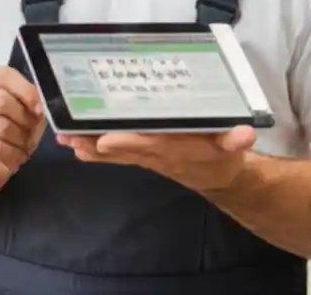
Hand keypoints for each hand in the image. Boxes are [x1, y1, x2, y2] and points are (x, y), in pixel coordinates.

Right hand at [0, 66, 46, 199]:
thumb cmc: (7, 135)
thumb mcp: (25, 114)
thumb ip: (32, 102)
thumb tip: (40, 105)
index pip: (2, 75)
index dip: (25, 91)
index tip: (38, 109)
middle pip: (0, 101)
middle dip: (24, 119)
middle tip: (30, 132)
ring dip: (20, 139)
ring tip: (23, 147)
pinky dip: (12, 154)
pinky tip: (15, 159)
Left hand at [56, 126, 256, 192]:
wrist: (217, 176)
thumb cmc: (222, 154)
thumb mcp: (234, 147)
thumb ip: (237, 140)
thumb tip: (247, 134)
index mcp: (178, 149)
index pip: (152, 145)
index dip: (130, 142)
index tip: (107, 138)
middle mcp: (157, 154)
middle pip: (123, 149)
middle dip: (97, 144)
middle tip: (71, 136)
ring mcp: (145, 157)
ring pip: (113, 153)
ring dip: (87, 146)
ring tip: (63, 137)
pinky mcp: (139, 155)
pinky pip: (112, 154)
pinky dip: (90, 149)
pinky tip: (69, 141)